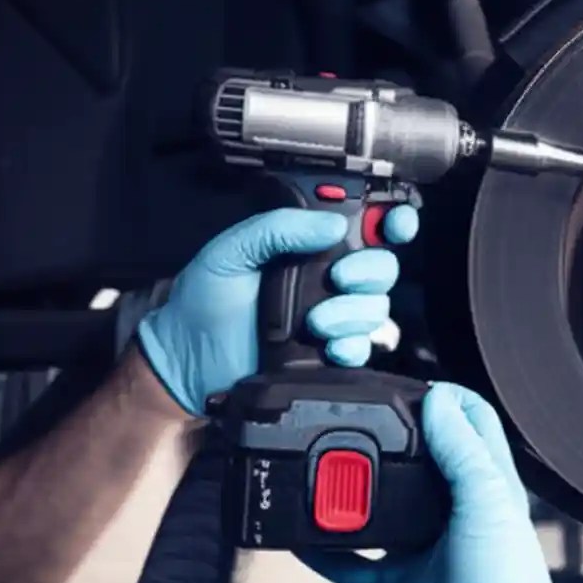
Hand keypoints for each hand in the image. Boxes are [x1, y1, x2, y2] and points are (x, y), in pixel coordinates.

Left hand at [137, 205, 420, 415]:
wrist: (187, 361)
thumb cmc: (203, 301)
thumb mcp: (232, 249)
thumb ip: (279, 227)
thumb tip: (332, 225)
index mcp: (309, 245)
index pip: (366, 226)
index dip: (391, 221)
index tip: (394, 224)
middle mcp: (327, 278)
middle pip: (382, 267)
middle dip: (370, 271)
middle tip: (338, 279)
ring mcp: (332, 317)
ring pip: (376, 308)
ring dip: (352, 313)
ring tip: (314, 321)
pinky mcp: (330, 354)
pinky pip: (364, 347)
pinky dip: (353, 346)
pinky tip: (329, 347)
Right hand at [298, 383, 556, 582]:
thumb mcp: (487, 505)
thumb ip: (463, 451)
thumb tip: (440, 395)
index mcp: (489, 486)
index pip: (472, 420)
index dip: (445, 395)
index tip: (406, 382)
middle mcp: (458, 513)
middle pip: (419, 459)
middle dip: (386, 440)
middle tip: (349, 422)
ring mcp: (429, 549)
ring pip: (382, 509)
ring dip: (350, 494)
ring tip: (318, 473)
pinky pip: (355, 562)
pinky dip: (326, 551)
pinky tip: (303, 539)